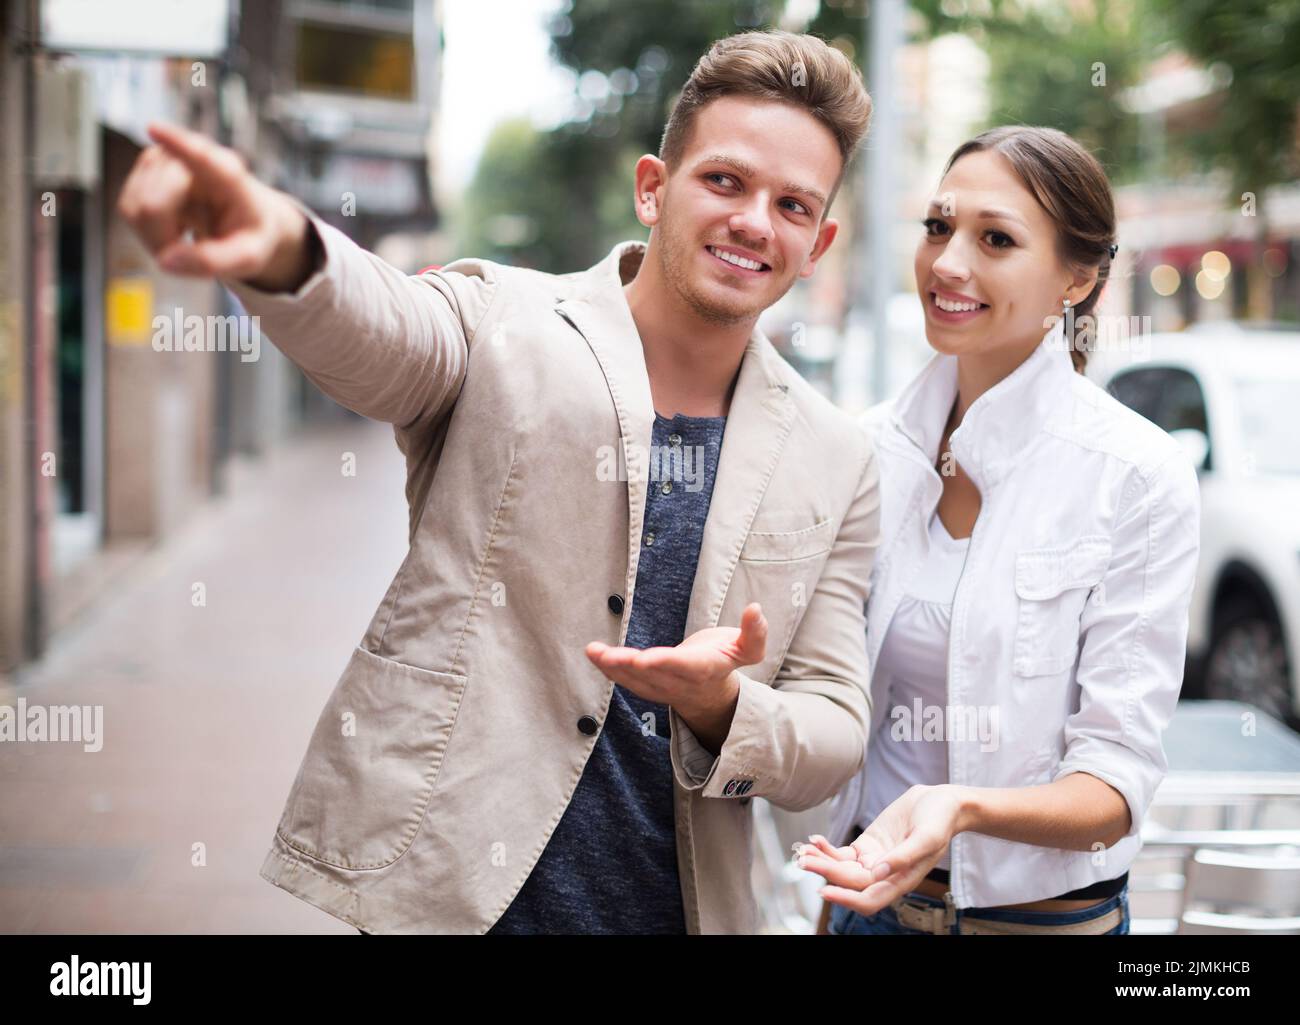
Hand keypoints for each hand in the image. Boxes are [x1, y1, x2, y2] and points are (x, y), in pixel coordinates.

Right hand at [117, 122, 312, 290]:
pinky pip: (129, 209)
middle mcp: (194, 159)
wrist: (245, 219)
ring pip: (137, 208)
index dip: (178, 143)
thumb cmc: (250, 233)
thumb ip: (213, 262)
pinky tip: (173, 228)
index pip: (203, 157)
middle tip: (191, 254)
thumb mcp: (249, 258)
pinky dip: (148, 229)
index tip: (155, 129)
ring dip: (156, 236)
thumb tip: (165, 261)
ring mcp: (166, 161)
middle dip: (164, 239)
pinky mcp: (146, 170)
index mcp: (231, 177)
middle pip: (154, 204)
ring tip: (186, 239)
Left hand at [585, 602, 766, 741]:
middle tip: (610, 655)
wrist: (712, 694)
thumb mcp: (748, 649)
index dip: (666, 663)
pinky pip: (626, 681)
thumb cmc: (726, 660)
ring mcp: (662, 688)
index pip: (685, 668)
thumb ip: (755, 633)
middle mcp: (681, 683)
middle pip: (653, 677)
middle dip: (630, 666)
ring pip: (635, 681)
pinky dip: (608, 669)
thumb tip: (757, 608)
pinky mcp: (647, 687)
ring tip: (594, 652)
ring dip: (613, 667)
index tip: (646, 657)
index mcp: (705, 670)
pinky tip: (593, 654)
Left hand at [795, 785, 966, 915]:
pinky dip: (828, 849)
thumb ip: (904, 857)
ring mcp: (875, 861)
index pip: (869, 899)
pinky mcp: (868, 846)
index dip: (846, 898)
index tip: (825, 890)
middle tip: (803, 861)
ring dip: (822, 862)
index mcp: (901, 880)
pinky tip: (815, 840)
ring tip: (804, 851)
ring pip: (842, 869)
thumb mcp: (927, 837)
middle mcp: (885, 876)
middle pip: (849, 883)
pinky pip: (843, 854)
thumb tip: (878, 873)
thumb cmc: (939, 820)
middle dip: (825, 873)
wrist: (941, 801)